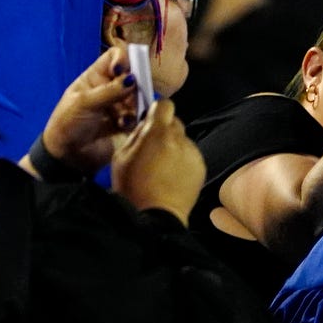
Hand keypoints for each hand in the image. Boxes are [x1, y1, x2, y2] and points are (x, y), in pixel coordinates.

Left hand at [28, 46, 139, 175]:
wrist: (69, 156)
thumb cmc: (68, 123)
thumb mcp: (83, 104)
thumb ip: (108, 92)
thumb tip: (132, 79)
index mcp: (96, 77)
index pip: (115, 57)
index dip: (122, 58)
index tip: (121, 70)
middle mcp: (112, 88)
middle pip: (133, 76)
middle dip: (134, 84)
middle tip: (130, 94)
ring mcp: (121, 106)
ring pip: (139, 97)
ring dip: (134, 104)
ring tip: (122, 116)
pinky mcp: (129, 125)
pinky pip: (142, 117)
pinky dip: (136, 119)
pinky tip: (123, 126)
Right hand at [111, 99, 205, 225]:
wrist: (156, 217)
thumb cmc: (133, 187)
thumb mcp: (121, 156)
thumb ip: (135, 134)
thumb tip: (144, 123)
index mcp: (157, 133)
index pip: (165, 105)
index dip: (156, 111)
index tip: (150, 120)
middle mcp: (179, 139)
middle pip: (174, 122)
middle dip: (164, 130)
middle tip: (152, 147)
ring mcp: (193, 154)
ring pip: (183, 139)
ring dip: (173, 146)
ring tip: (162, 166)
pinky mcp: (201, 167)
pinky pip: (190, 155)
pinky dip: (182, 160)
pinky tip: (171, 175)